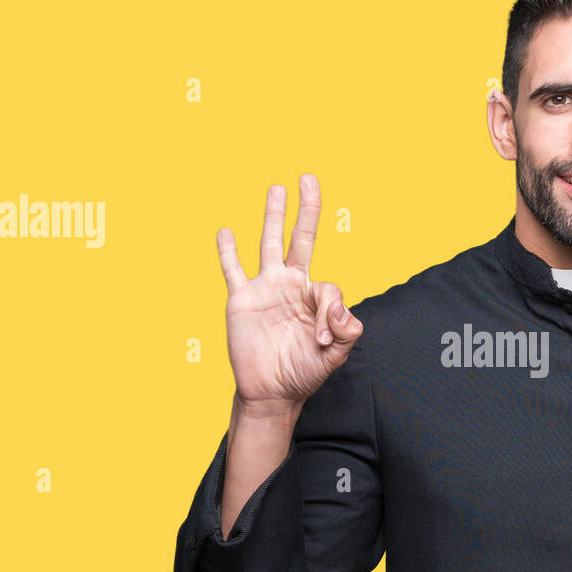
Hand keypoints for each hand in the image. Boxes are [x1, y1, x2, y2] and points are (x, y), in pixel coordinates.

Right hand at [215, 175, 362, 414]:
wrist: (271, 392)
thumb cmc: (303, 373)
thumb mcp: (334, 357)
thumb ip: (345, 332)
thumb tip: (339, 312)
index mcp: (316, 298)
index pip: (329, 288)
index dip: (328, 314)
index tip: (320, 340)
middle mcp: (292, 285)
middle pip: (302, 239)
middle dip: (307, 210)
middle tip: (309, 179)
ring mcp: (266, 289)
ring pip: (269, 244)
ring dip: (274, 216)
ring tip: (277, 189)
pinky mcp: (241, 299)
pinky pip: (232, 270)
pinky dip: (228, 251)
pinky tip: (226, 231)